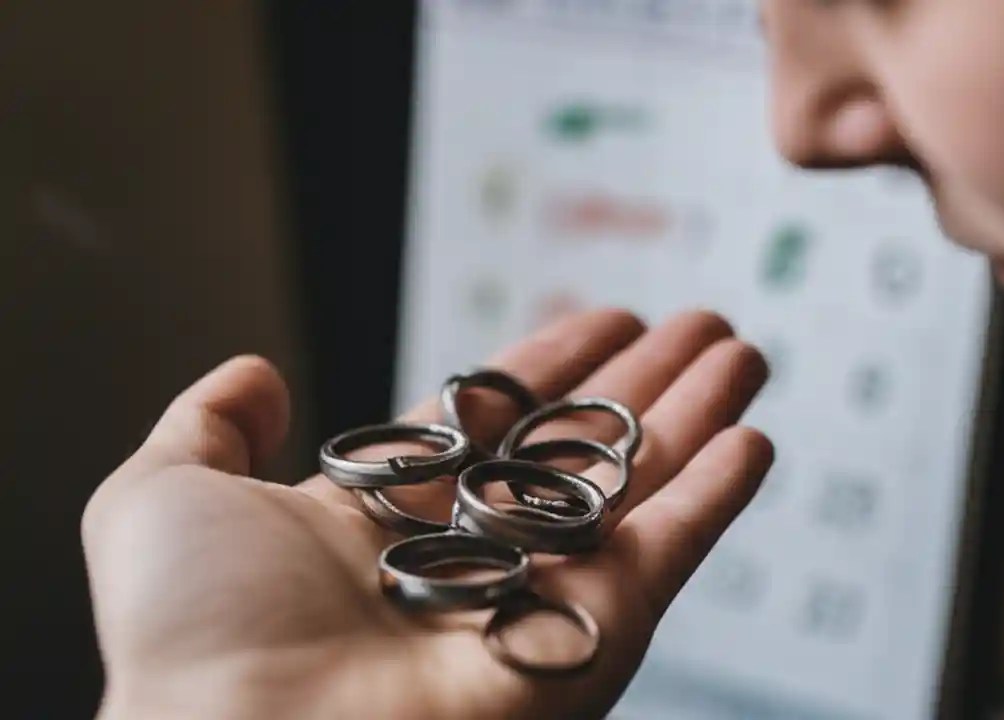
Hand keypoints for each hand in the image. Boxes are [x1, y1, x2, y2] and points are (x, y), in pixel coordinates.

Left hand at [83, 310, 772, 719]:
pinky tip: (754, 438)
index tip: (606, 314)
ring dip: (699, 418)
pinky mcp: (598, 637)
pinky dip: (718, 499)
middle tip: (703, 323)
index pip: (496, 423)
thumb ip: (210, 428)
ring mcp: (543, 596)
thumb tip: (256, 371)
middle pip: (583, 449)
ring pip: (640, 490)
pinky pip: (670, 556)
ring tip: (745, 353)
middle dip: (645, 382)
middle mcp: (477, 556)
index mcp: (392, 520)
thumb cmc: (199, 631)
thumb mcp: (162, 498)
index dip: (553, 365)